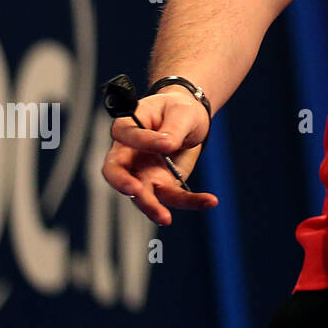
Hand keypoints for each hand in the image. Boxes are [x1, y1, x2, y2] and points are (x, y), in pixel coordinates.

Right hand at [101, 89, 218, 224]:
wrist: (191, 119)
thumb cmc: (179, 109)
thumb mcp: (181, 112)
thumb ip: (172, 128)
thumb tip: (166, 146)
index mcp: (127, 128)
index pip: (125, 137)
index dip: (143, 141)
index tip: (166, 142)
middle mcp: (129, 155)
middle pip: (117, 173)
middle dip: (124, 184)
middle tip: (137, 191)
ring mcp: (143, 173)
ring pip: (142, 194)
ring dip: (152, 207)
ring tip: (165, 218)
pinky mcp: (162, 184)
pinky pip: (173, 197)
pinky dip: (191, 201)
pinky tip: (209, 201)